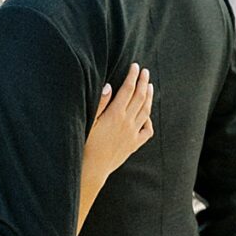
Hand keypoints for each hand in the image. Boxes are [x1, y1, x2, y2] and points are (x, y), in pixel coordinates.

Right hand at [84, 62, 154, 181]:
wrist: (92, 169)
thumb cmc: (85, 144)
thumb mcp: (88, 122)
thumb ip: (99, 103)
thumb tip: (108, 86)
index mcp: (115, 114)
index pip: (127, 90)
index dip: (132, 76)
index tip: (135, 66)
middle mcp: (127, 122)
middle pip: (139, 97)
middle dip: (143, 82)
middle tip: (145, 71)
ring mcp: (132, 134)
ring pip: (146, 111)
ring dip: (149, 97)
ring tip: (150, 86)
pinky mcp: (133, 145)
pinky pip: (147, 131)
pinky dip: (149, 121)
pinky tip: (147, 116)